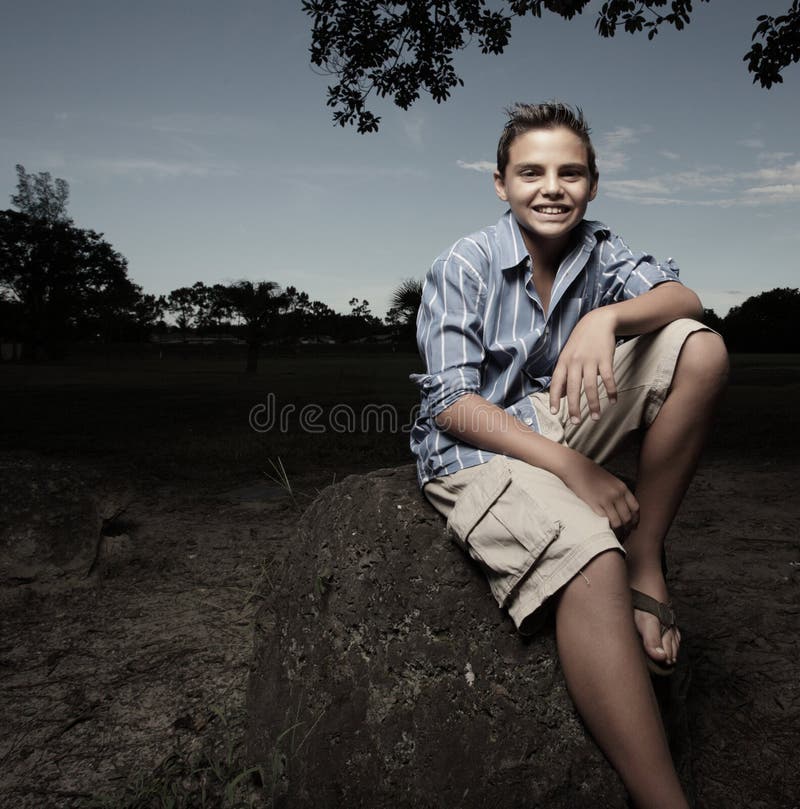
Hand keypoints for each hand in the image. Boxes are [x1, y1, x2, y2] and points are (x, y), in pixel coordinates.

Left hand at [549, 307, 617, 422]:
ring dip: (594, 404)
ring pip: (590, 387)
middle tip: (576, 422)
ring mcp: (590, 360)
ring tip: (596, 417)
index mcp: (563, 362)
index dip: (555, 398)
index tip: (555, 413)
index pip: (556, 383)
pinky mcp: (605, 358)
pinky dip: (611, 391)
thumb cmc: (581, 342)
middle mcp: (575, 362)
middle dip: (574, 407)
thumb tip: (559, 395)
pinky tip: (613, 401)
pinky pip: (608, 378)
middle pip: (572, 388)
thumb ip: (563, 374)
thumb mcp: (567, 355)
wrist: (598, 321)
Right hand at [559, 449, 639, 532]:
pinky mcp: (594, 504)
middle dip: (627, 528)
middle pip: (627, 517)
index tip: (632, 525)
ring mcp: (606, 499)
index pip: (635, 508)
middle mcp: (616, 494)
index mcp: (622, 487)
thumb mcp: (610, 480)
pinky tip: (604, 528)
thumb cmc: (590, 473)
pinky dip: (605, 526)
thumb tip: (622, 506)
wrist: (576, 467)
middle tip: (623, 533)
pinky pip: (604, 520)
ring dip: (616, 530)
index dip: (635, 519)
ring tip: (614, 533)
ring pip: (617, 522)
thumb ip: (618, 492)